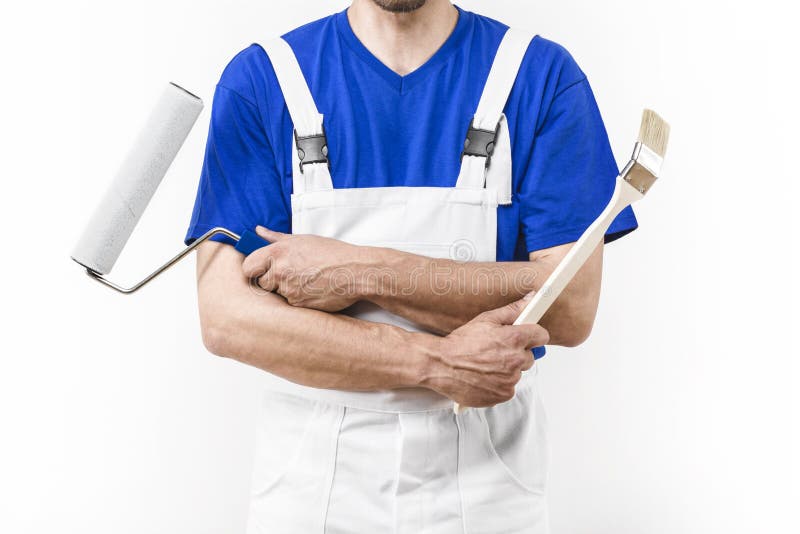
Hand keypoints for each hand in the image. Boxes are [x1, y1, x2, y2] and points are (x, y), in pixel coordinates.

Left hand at [240, 226, 363, 310]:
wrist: (355, 272)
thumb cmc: (332, 253)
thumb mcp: (303, 240)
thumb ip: (276, 237)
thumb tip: (259, 231)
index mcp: (278, 252)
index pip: (248, 267)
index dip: (254, 269)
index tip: (260, 269)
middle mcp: (281, 271)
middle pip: (261, 283)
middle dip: (272, 281)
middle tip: (290, 275)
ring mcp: (289, 290)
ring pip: (277, 294)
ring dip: (287, 290)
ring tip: (306, 280)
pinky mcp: (298, 304)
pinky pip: (291, 304)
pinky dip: (299, 298)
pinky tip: (312, 289)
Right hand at [420, 297, 548, 407]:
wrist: (442, 366)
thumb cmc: (461, 343)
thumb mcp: (485, 320)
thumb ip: (512, 310)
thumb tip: (530, 299)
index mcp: (514, 339)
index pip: (541, 336)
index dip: (533, 335)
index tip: (526, 336)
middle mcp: (515, 361)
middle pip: (530, 357)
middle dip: (518, 353)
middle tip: (498, 350)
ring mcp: (510, 380)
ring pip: (518, 373)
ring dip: (507, 370)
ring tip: (487, 364)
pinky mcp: (503, 395)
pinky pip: (509, 388)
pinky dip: (500, 384)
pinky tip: (485, 376)